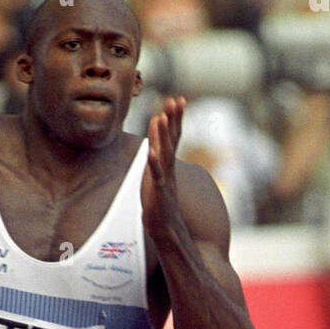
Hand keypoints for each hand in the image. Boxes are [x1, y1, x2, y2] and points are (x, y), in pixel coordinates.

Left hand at [141, 96, 185, 237]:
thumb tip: (156, 139)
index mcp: (168, 164)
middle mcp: (169, 169)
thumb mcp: (157, 174)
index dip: (176, 119)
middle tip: (176, 100)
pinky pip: (157, 176)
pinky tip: (151, 152)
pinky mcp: (158, 192)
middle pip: (172, 140)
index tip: (178, 99)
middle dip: (173, 120)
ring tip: (161, 117)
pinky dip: (155, 163)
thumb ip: (158, 155)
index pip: (174, 137)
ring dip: (163, 136)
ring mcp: (164, 180)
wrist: (166, 228)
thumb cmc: (160, 201)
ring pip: (165, 154)